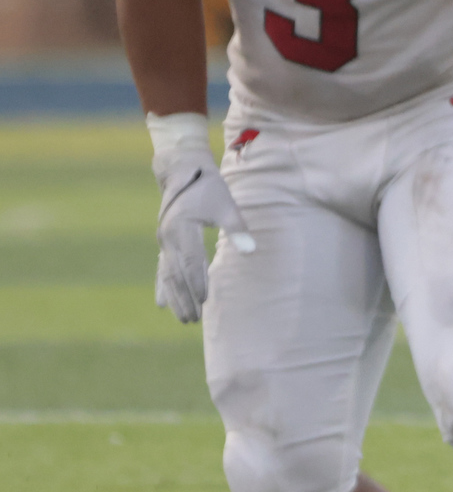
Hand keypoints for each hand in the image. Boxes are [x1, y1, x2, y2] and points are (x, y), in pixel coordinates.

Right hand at [150, 135, 250, 323]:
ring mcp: (163, 241)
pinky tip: (162, 304)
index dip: (197, 282)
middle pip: (176, 274)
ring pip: (167, 275)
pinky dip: (163, 286)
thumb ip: (237, 228)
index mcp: (182, 228)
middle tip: (194, 320)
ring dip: (175, 298)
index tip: (205, 301)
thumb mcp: (226, 204)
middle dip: (185, 298)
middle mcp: (168, 238)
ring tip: (184, 319)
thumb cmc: (208, 187)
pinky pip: (162, 268)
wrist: (183, 171)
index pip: (190, 262)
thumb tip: (251, 251)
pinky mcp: (164, 242)